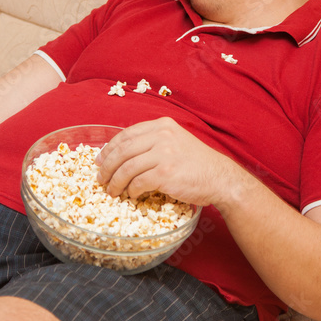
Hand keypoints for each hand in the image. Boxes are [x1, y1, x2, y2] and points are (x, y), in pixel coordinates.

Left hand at [94, 118, 242, 206]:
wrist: (220, 178)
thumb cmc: (197, 163)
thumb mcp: (176, 141)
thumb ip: (153, 142)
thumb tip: (123, 154)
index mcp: (162, 125)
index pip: (126, 134)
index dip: (109, 148)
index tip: (100, 160)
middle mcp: (162, 136)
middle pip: (122, 150)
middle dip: (107, 167)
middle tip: (101, 179)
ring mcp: (164, 154)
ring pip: (127, 168)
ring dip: (116, 182)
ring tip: (112, 191)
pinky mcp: (166, 173)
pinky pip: (138, 182)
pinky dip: (131, 190)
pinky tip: (132, 195)